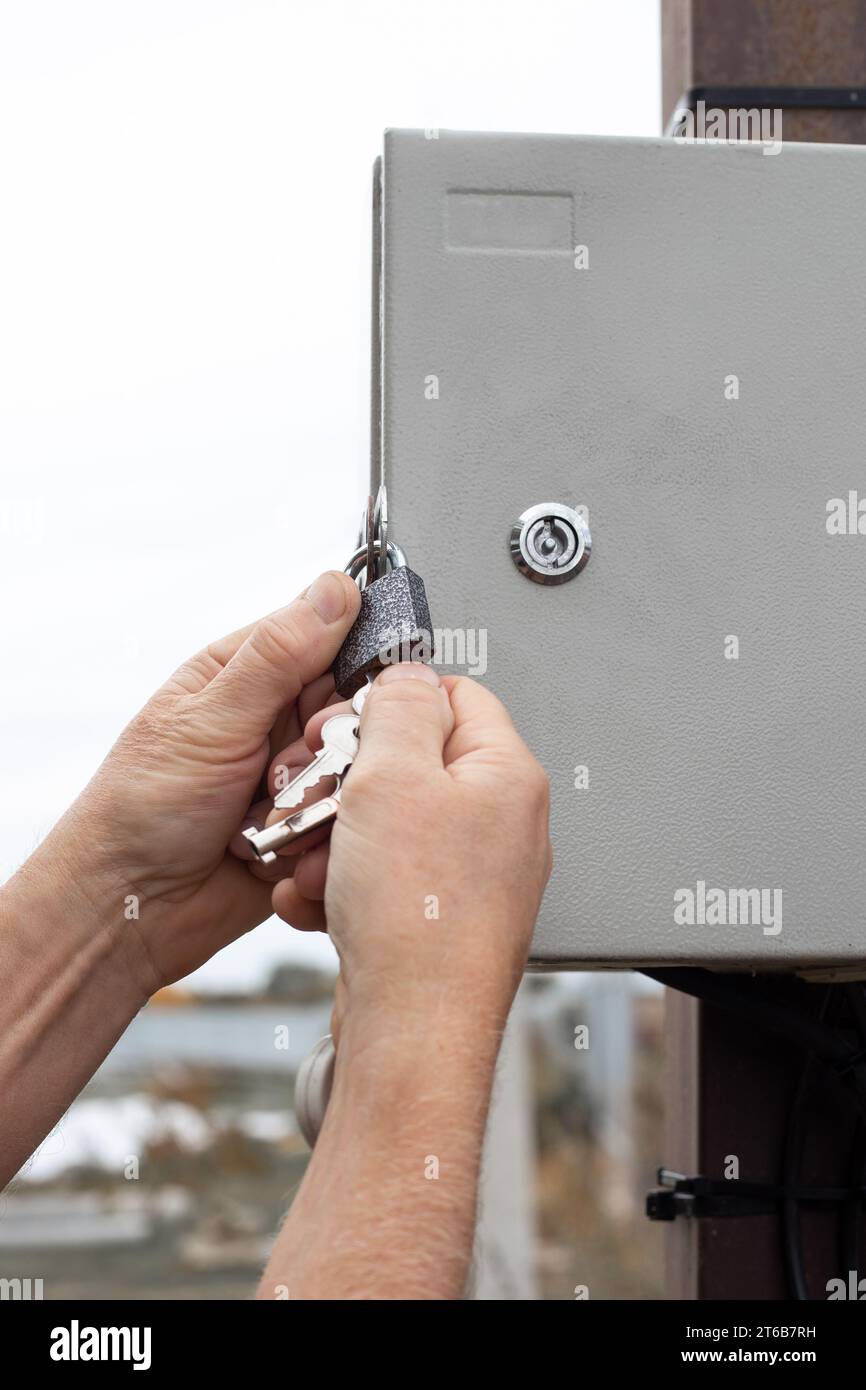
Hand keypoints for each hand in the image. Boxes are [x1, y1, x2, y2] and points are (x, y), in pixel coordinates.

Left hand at [36, 571, 359, 990]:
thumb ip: (279, 654)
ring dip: (317, 806)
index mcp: (248, 675)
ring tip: (264, 825)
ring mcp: (296, 777)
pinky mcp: (310, 832)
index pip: (333, 643)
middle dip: (328, 751)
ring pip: (360, 774)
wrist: (130, 909)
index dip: (351, 672)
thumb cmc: (140, 808)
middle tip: (283, 775)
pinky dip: (320, 847)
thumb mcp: (211, 719)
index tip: (343, 705)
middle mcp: (276, 721)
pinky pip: (352, 828)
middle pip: (356, 712)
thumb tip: (334, 588)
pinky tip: (280, 857)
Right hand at [269, 663, 552, 1038]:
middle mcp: (500, 824)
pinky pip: (382, 880)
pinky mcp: (438, 920)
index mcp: (506, 776)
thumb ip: (398, 707)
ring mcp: (471, 876)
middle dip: (350, 783)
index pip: (456, 696)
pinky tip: (319, 905)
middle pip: (411, 765)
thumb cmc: (417, 917)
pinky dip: (342, 888)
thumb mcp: (393, 776)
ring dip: (336, 841)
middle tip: (320, 797)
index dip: (392, 701)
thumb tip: (407, 674)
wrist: (411, 1033)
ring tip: (317, 867)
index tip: (348, 722)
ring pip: (387, 827)